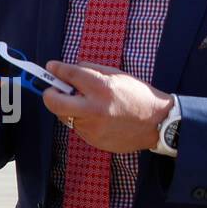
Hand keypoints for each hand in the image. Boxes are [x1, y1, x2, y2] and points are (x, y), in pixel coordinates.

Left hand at [41, 60, 174, 153]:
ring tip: (88, 105)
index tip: (51, 67)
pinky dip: (82, 120)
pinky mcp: (93, 140)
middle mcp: (94, 109)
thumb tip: (68, 70)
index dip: (56, 69)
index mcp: (102, 88)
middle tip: (52, 90)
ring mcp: (92, 127)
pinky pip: (78, 127)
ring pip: (65, 116)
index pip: (70, 75)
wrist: (157, 124)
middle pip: (54, 102)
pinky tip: (99, 117)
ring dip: (70, 108)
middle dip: (49, 94)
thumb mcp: (117, 75)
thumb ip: (91, 72)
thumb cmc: (138, 96)